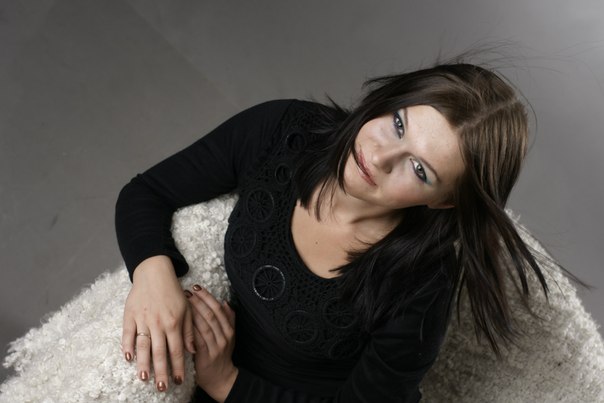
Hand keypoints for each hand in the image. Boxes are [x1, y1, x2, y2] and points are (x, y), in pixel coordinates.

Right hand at [121, 256, 194, 391]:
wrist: (154, 272)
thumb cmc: (172, 292)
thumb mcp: (186, 309)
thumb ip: (189, 330)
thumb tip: (193, 351)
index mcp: (174, 322)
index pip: (176, 350)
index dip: (177, 367)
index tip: (178, 381)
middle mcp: (158, 323)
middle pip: (159, 352)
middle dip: (161, 372)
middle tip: (162, 387)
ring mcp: (143, 319)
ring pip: (143, 346)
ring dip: (143, 364)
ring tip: (144, 379)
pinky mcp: (130, 315)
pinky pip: (127, 333)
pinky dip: (127, 346)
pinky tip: (128, 358)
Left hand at [187, 284, 237, 402]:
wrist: (220, 378)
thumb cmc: (220, 355)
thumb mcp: (228, 336)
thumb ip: (228, 319)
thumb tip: (225, 302)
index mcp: (229, 329)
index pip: (218, 308)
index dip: (207, 297)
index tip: (197, 288)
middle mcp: (225, 336)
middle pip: (211, 315)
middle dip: (198, 301)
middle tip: (187, 292)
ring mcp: (216, 346)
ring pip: (204, 325)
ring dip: (193, 312)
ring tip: (183, 303)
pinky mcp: (206, 356)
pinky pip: (198, 339)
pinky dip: (191, 328)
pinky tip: (182, 320)